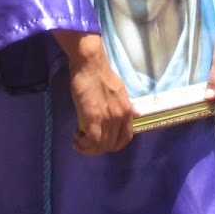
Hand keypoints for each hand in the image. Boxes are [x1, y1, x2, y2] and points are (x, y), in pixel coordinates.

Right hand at [57, 32, 133, 155]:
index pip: (125, 138)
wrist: (91, 64)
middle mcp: (120, 118)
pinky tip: (77, 137)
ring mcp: (107, 119)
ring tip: (79, 140)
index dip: (114, 145)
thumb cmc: (102, 74)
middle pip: (111, 145)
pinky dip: (84, 144)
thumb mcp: (121, 90)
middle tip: (87, 142)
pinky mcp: (93, 117)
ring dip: (89, 148)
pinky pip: (91, 140)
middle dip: (98, 148)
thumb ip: (127, 105)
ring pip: (100, 145)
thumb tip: (137, 113)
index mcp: (127, 111)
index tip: (103, 143)